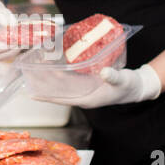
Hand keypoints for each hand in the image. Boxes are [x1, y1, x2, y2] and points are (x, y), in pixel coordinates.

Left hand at [34, 64, 162, 107]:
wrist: (136, 87)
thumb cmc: (129, 86)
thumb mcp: (123, 81)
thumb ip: (114, 76)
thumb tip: (105, 72)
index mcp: (87, 99)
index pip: (61, 99)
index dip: (46, 97)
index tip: (31, 93)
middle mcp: (82, 95)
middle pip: (57, 91)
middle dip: (42, 83)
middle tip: (28, 72)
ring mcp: (83, 90)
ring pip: (60, 85)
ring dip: (47, 78)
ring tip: (34, 67)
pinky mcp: (85, 83)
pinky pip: (68, 80)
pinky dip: (58, 74)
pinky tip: (51, 65)